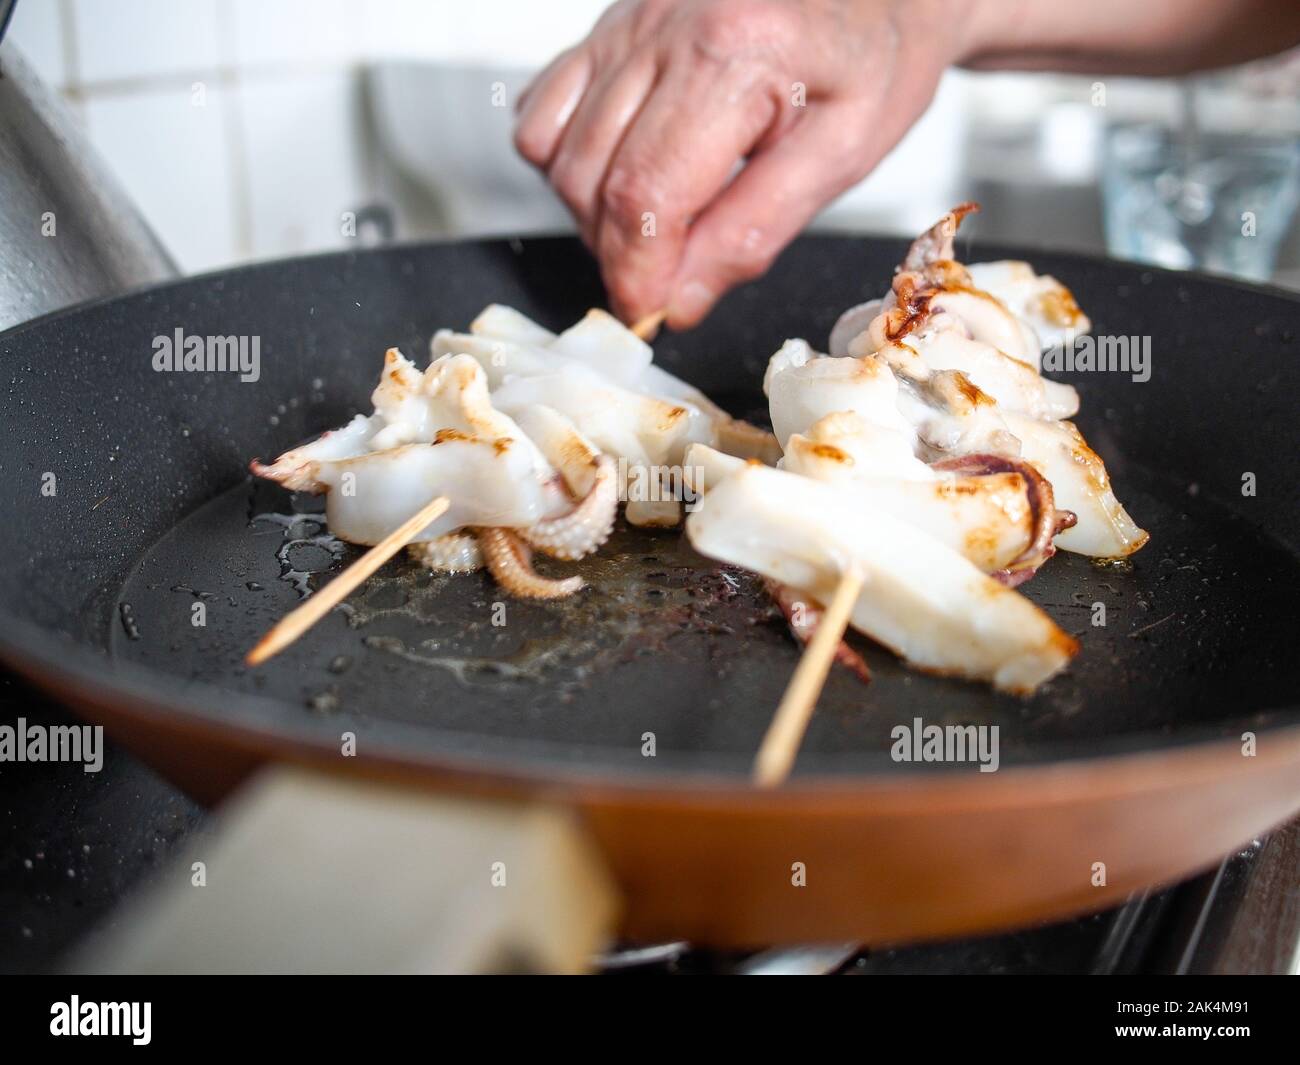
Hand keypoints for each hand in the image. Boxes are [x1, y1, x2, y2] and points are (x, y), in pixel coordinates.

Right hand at [514, 0, 972, 328]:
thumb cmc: (871, 59)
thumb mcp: (843, 155)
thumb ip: (754, 232)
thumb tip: (679, 302)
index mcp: (733, 53)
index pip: (646, 194)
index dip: (637, 273)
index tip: (648, 312)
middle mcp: (666, 25)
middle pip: (591, 180)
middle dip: (617, 253)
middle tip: (667, 276)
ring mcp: (628, 20)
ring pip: (558, 154)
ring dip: (592, 214)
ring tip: (658, 224)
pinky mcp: (608, 24)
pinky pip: (542, 112)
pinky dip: (565, 161)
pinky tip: (622, 172)